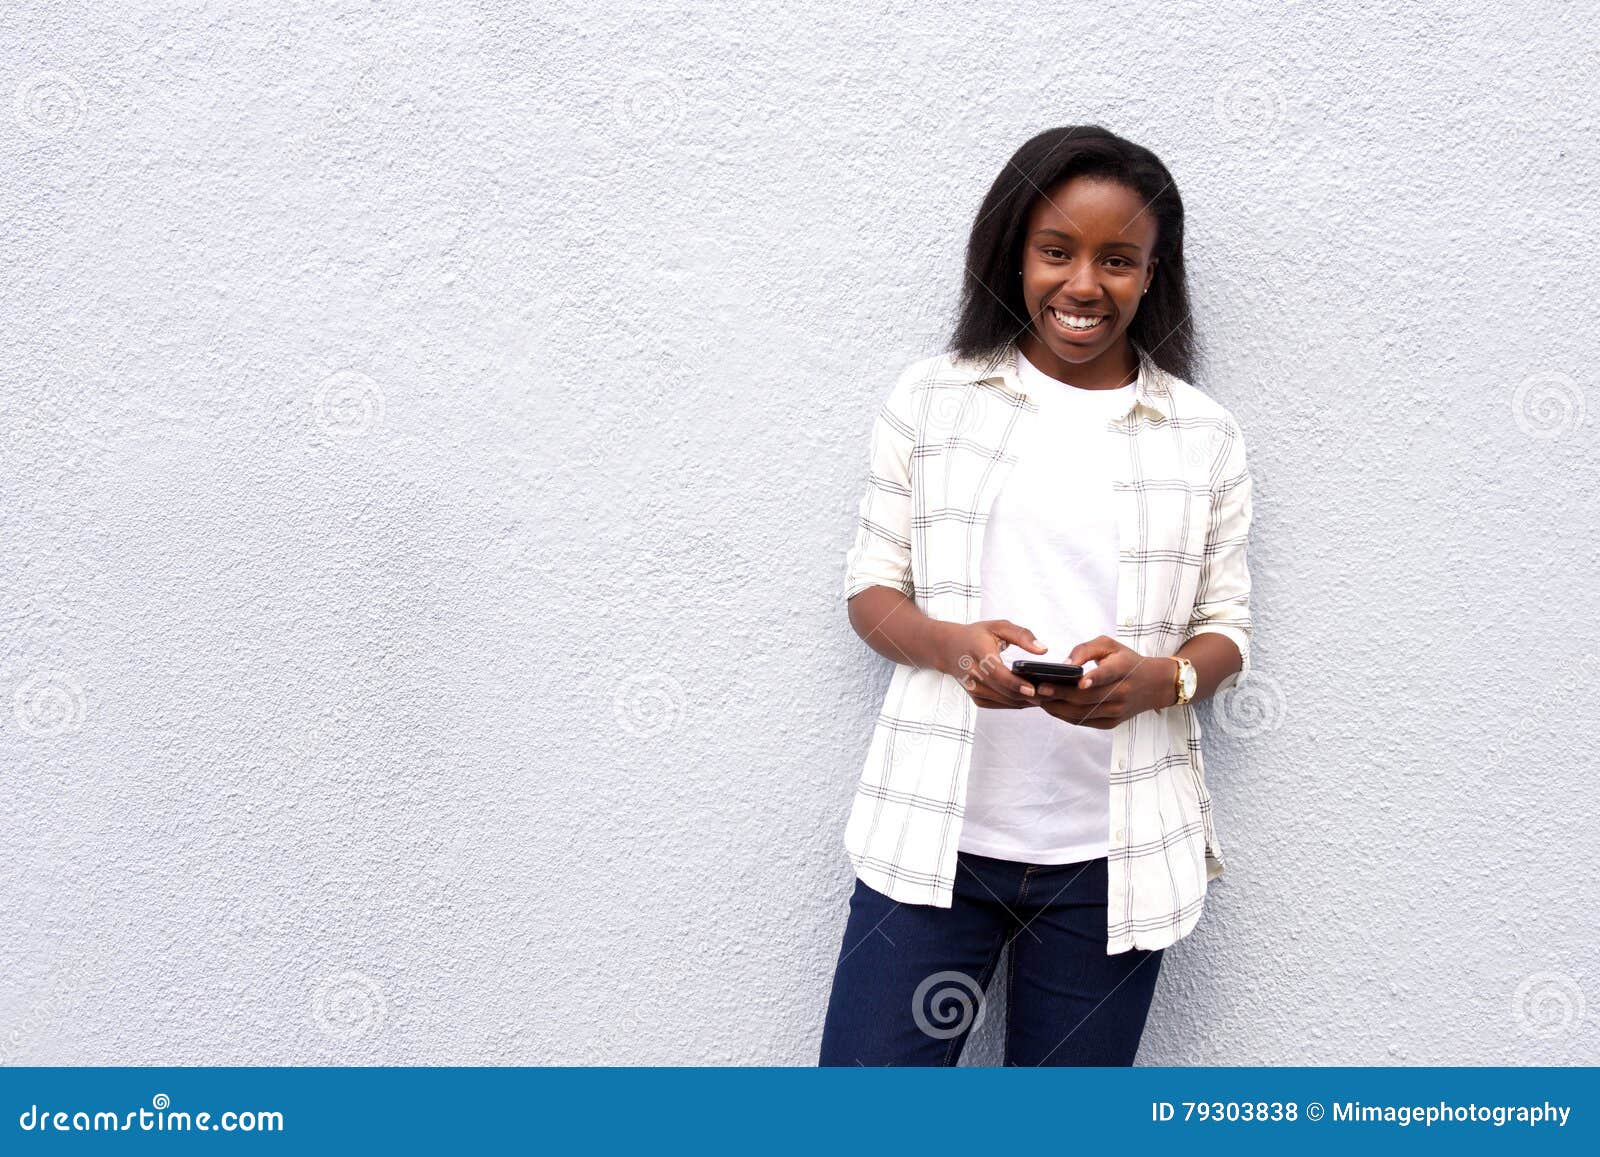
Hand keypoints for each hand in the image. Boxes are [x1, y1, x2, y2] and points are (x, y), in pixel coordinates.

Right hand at [936, 619, 1046, 708]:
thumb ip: (1022, 635)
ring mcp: (973, 688)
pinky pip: (1001, 704)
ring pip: (1004, 700)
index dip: (1015, 683)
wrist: (948, 648)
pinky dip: (1016, 702)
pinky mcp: (976, 697)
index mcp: (979, 653)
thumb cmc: (976, 636)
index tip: (1034, 688)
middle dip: (1029, 695)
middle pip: (1003, 691)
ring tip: (1046, 696)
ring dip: (1025, 701)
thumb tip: (1043, 650)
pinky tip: (1030, 697)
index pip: (997, 673)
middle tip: (1052, 693)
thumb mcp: (998, 626)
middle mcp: (973, 674)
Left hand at [1034, 635, 1174, 729]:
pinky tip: (1050, 706)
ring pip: (1082, 712)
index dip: (1094, 679)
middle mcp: (1122, 693)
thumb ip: (1085, 650)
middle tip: (1038, 688)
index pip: (1108, 675)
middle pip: (1087, 698)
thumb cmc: (1126, 661)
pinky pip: (1083, 721)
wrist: (1154, 684)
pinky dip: (1064, 715)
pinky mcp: (1111, 723)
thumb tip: (1064, 664)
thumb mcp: (1110, 645)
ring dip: (1057, 707)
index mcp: (1123, 669)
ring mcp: (1117, 711)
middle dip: (1060, 694)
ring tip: (1037, 698)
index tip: (1080, 682)